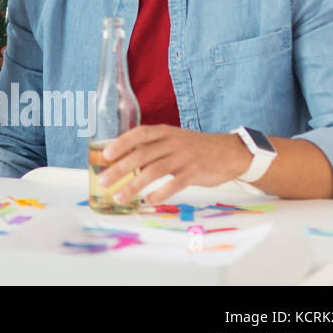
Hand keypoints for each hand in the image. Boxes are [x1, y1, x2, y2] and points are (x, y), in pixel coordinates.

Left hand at [95, 126, 251, 205]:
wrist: (229, 152)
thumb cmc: (194, 148)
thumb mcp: (172, 140)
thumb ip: (151, 147)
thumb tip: (122, 158)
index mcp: (164, 132)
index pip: (138, 134)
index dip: (121, 143)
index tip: (105, 154)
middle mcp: (172, 142)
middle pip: (141, 154)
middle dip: (120, 168)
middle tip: (103, 181)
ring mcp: (184, 157)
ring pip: (154, 171)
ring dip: (134, 186)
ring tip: (120, 197)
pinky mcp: (195, 172)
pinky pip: (175, 184)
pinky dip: (160, 193)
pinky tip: (149, 201)